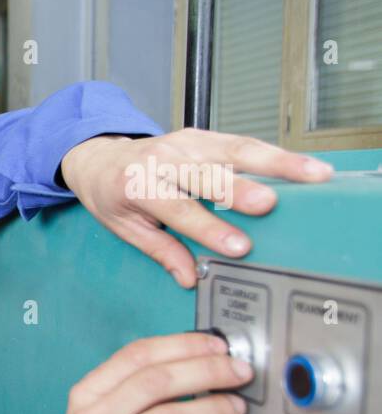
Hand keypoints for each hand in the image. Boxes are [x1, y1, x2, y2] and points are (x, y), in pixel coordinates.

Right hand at [1, 332, 251, 413]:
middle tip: (239, 372)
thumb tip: (198, 361)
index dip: (183, 345)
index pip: (137, 356)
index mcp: (87, 393)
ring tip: (236, 406)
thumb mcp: (97, 409)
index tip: (217, 346)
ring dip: (211, 408)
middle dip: (206, 371)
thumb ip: (134, 386)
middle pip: (155, 383)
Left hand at [59, 129, 333, 287]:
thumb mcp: (126, 228)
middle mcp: (163, 159)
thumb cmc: (114, 195)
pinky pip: (240, 143)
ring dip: (276, 162)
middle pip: (207, 174)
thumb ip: (161, 250)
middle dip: (239, 189)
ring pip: (234, 150)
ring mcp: (185, 142)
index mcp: (138, 185)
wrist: (100, 158)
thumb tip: (188, 278)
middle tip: (269, 205)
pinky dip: (272, 153)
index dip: (209, 228)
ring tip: (313, 176)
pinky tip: (301, 165)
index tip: (238, 246)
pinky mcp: (203, 135)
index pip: (178, 208)